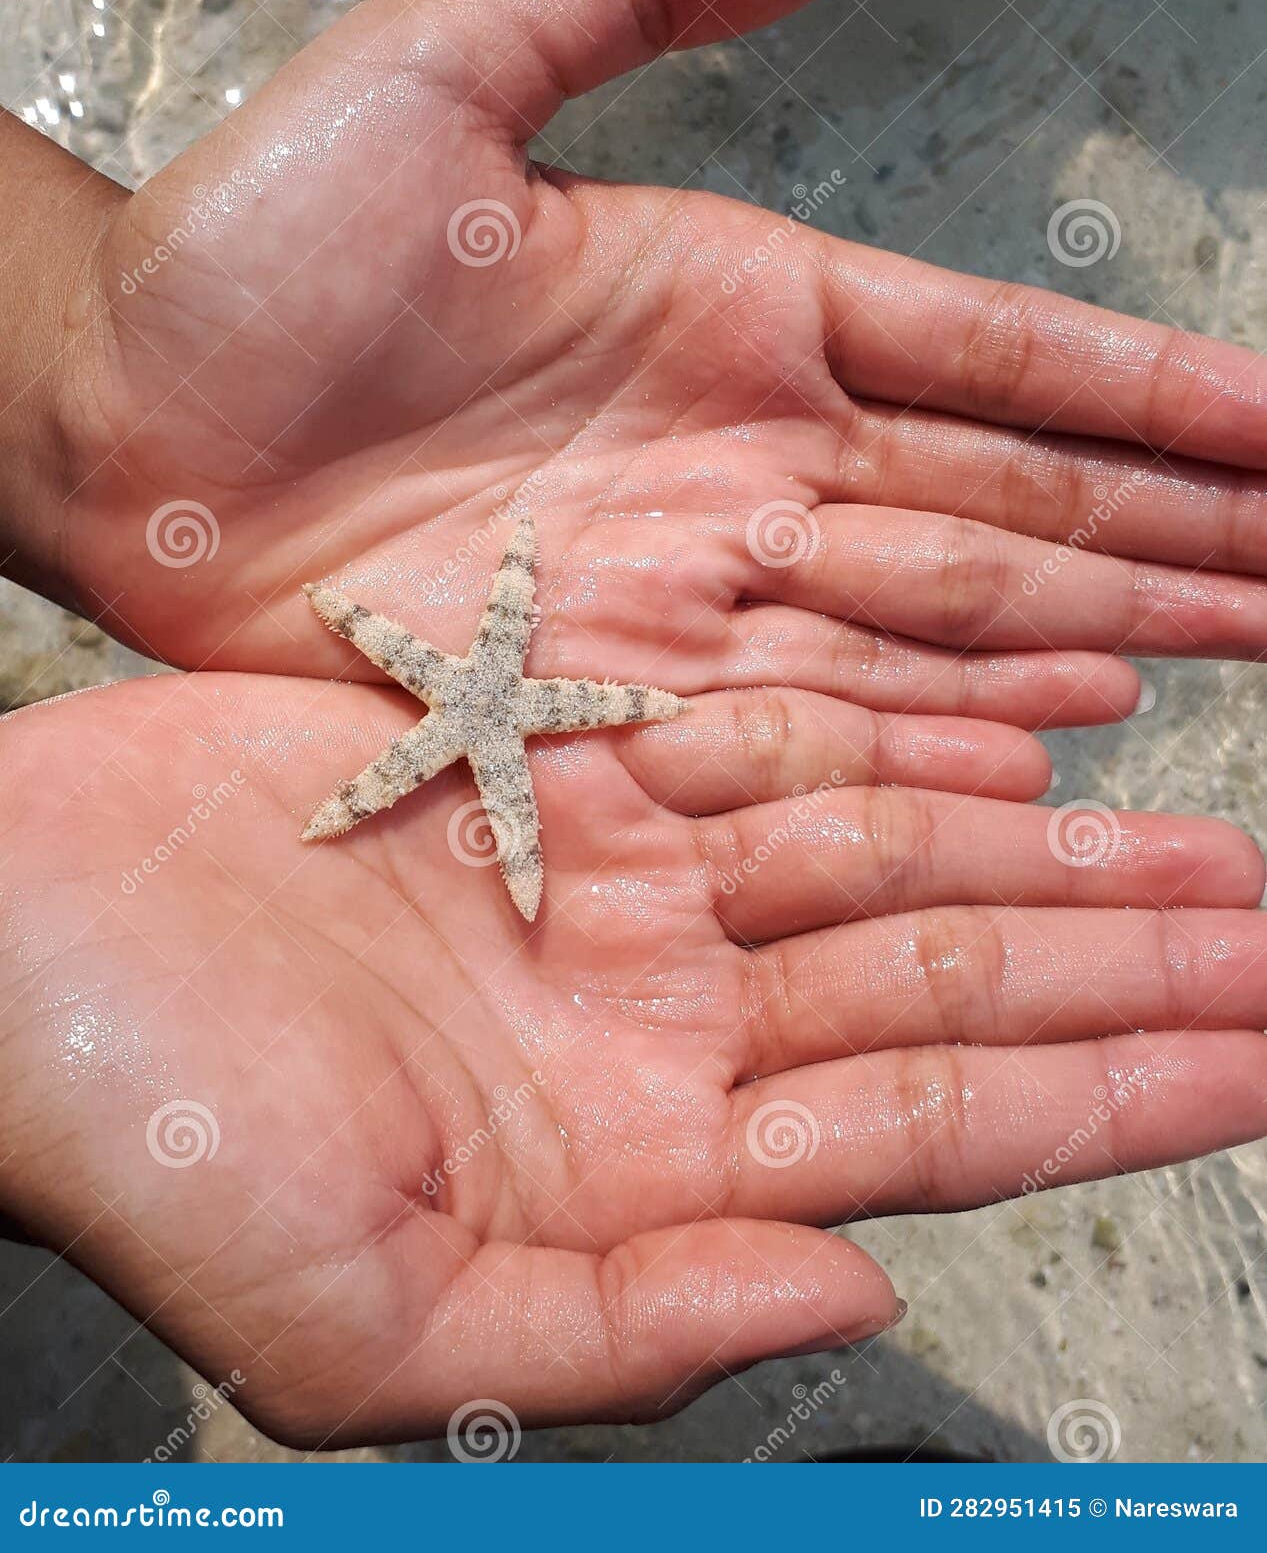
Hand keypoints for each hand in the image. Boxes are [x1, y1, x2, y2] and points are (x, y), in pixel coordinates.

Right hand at [3, 665, 1265, 1444]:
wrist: (19, 945)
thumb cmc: (149, 1149)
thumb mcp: (368, 1326)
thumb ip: (629, 1334)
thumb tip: (849, 1309)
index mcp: (648, 1171)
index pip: (946, 1120)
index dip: (1121, 1092)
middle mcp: (665, 1029)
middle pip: (957, 981)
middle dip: (1138, 964)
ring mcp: (625, 895)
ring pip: (896, 859)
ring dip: (1054, 851)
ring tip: (1214, 843)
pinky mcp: (564, 774)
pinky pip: (776, 745)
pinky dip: (902, 740)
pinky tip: (1023, 729)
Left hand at [14, 0, 1265, 705]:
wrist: (126, 417)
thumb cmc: (259, 243)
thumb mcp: (455, 74)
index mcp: (747, 312)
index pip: (1001, 359)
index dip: (1152, 398)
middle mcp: (753, 462)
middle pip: (1009, 508)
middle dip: (1176, 541)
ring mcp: (698, 584)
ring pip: (941, 622)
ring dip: (1098, 640)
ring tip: (1233, 652)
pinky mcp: (618, 687)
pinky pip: (814, 713)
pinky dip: (938, 735)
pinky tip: (1055, 747)